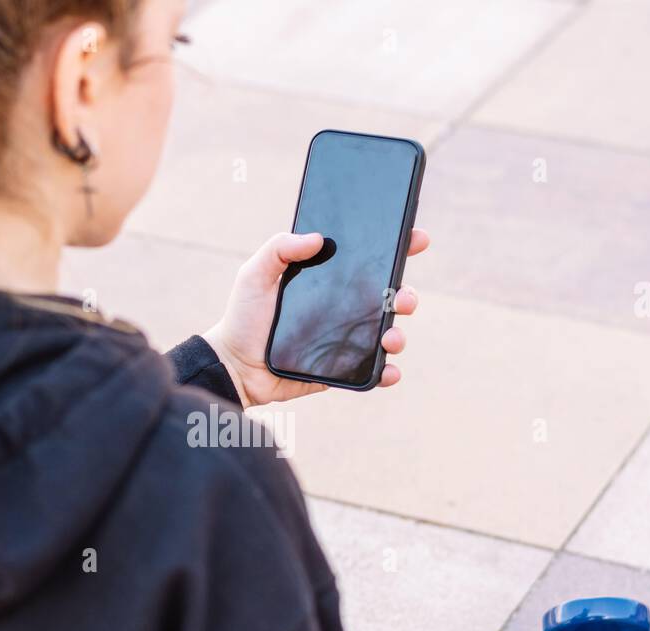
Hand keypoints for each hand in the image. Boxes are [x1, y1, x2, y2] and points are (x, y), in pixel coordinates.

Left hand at [202, 228, 429, 406]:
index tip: (416, 238)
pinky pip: (373, 372)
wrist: (233, 366)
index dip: (399, 247)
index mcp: (330, 280)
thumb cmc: (244, 317)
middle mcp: (344, 308)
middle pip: (390, 297)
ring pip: (388, 334)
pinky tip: (389, 371)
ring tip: (390, 338)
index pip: (371, 261)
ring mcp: (346, 339)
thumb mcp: (255, 274)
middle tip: (402, 298)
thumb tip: (319, 238)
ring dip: (399, 335)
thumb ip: (280, 248)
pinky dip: (388, 373)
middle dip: (407, 295)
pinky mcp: (341, 369)